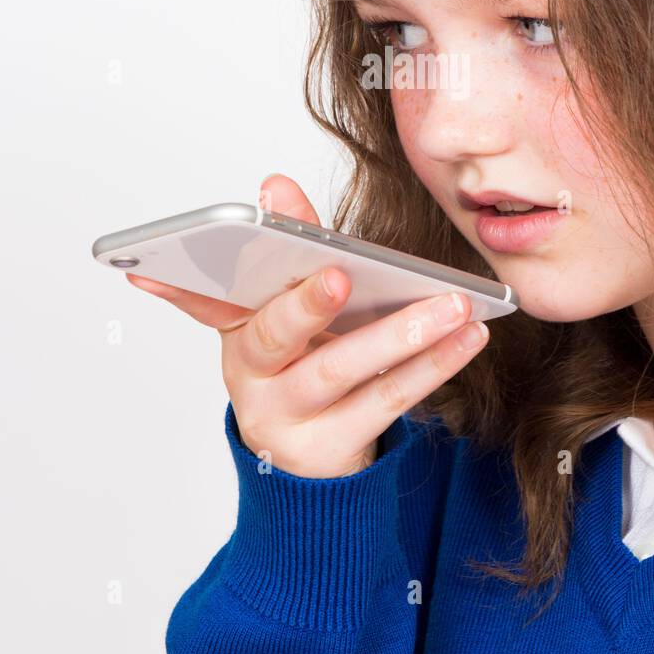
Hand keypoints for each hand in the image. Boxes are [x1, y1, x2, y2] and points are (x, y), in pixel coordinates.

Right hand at [126, 172, 488, 475]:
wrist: (312, 468)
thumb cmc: (304, 366)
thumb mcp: (292, 307)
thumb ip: (293, 243)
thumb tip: (276, 185)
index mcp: (235, 330)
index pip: (205, 298)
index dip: (186, 283)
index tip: (191, 255)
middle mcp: (250, 377)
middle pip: (275, 336)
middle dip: (306, 303)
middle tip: (341, 275)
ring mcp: (287, 417)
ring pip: (339, 370)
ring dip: (399, 334)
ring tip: (453, 304)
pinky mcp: (332, 447)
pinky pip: (387, 401)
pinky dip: (432, 365)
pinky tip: (467, 336)